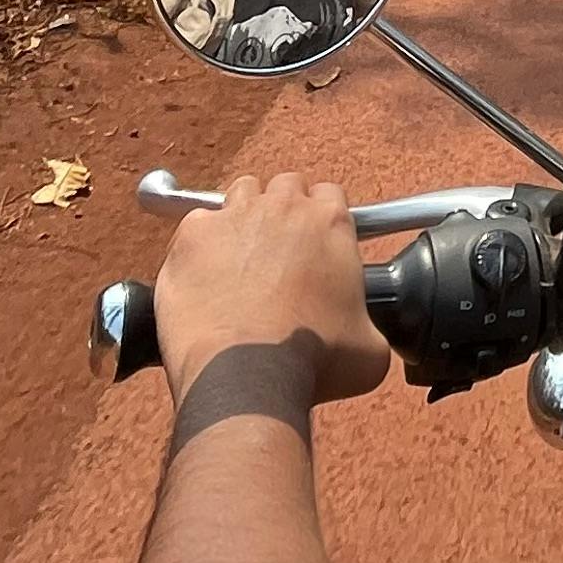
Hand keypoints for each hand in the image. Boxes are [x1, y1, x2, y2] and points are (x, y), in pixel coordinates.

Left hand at [152, 169, 391, 413]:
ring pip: (241, 194)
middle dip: (282, 212)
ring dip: (243, 217)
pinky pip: (197, 225)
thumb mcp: (368, 348)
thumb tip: (364, 336)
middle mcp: (284, 207)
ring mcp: (235, 215)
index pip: (330, 195)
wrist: (249, 375)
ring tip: (240, 258)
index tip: (315, 245)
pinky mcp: (194, 235)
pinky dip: (200, 246)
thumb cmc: (310, 362)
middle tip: (278, 254)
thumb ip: (369, 323)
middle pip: (285, 187)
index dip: (321, 221)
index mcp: (331, 223)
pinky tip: (203, 278)